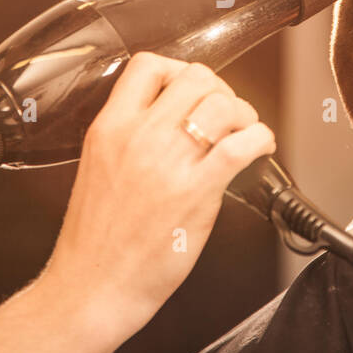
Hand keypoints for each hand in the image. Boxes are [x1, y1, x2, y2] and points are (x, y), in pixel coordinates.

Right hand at [41, 52, 275, 333]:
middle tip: (225, 114)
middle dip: (219, 90)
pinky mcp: (197, 191)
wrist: (92, 287)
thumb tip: (168, 120)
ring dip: (243, 113)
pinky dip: (260, 139)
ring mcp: (169, 162)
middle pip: (196, 77)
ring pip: (223, 103)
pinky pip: (242, 144)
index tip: (189, 89)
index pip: (148, 65)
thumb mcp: (96, 168)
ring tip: (243, 132)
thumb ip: (127, 138)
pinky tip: (259, 148)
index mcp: (109, 128)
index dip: (178, 70)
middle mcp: (138, 137)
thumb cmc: (93, 241)